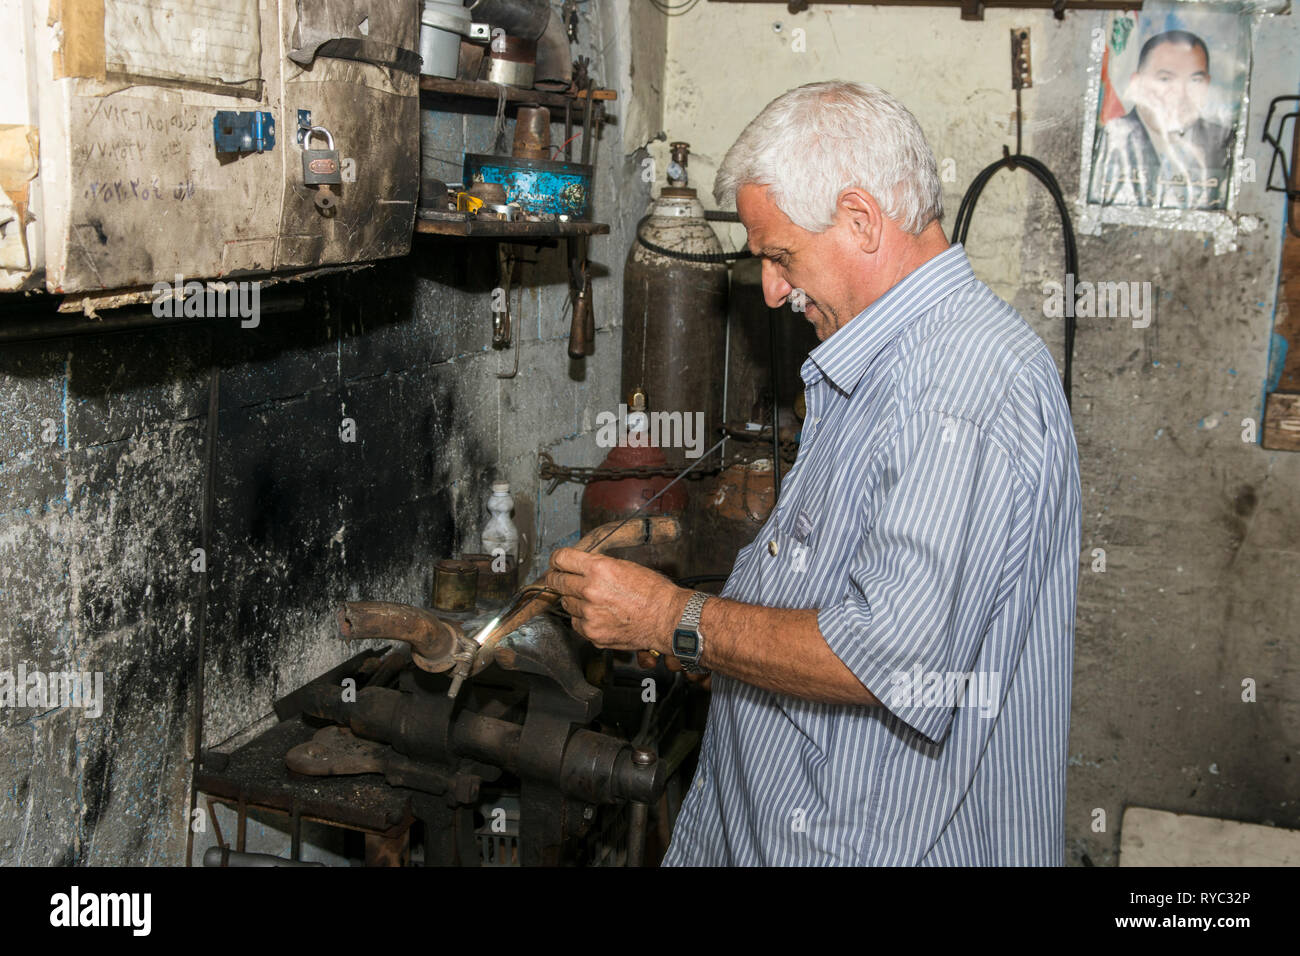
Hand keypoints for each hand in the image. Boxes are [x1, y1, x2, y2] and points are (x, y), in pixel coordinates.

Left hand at [546, 547, 688, 653]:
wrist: (666, 618)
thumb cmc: (652, 591)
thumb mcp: (624, 566)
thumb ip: (597, 566)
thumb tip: (578, 567)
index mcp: (598, 569)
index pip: (561, 559)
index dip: (557, 560)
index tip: (556, 563)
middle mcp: (589, 590)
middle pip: (557, 582)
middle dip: (557, 579)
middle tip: (559, 579)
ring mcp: (589, 614)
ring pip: (566, 603)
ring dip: (573, 600)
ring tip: (591, 600)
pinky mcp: (592, 633)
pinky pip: (576, 623)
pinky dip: (582, 619)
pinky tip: (598, 615)